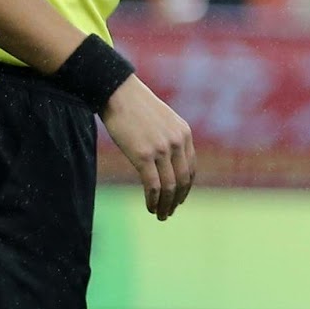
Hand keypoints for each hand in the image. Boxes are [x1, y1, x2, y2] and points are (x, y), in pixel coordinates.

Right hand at [101, 76, 195, 220]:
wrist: (118, 93)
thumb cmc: (136, 107)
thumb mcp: (162, 120)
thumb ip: (169, 138)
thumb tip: (167, 160)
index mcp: (184, 133)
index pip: (191, 168)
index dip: (186, 187)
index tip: (179, 199)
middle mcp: (177, 142)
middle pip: (183, 180)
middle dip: (177, 200)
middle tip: (169, 213)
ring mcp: (161, 149)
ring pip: (169, 186)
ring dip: (165, 204)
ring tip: (160, 215)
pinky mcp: (143, 155)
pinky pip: (152, 185)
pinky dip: (153, 200)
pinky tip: (150, 207)